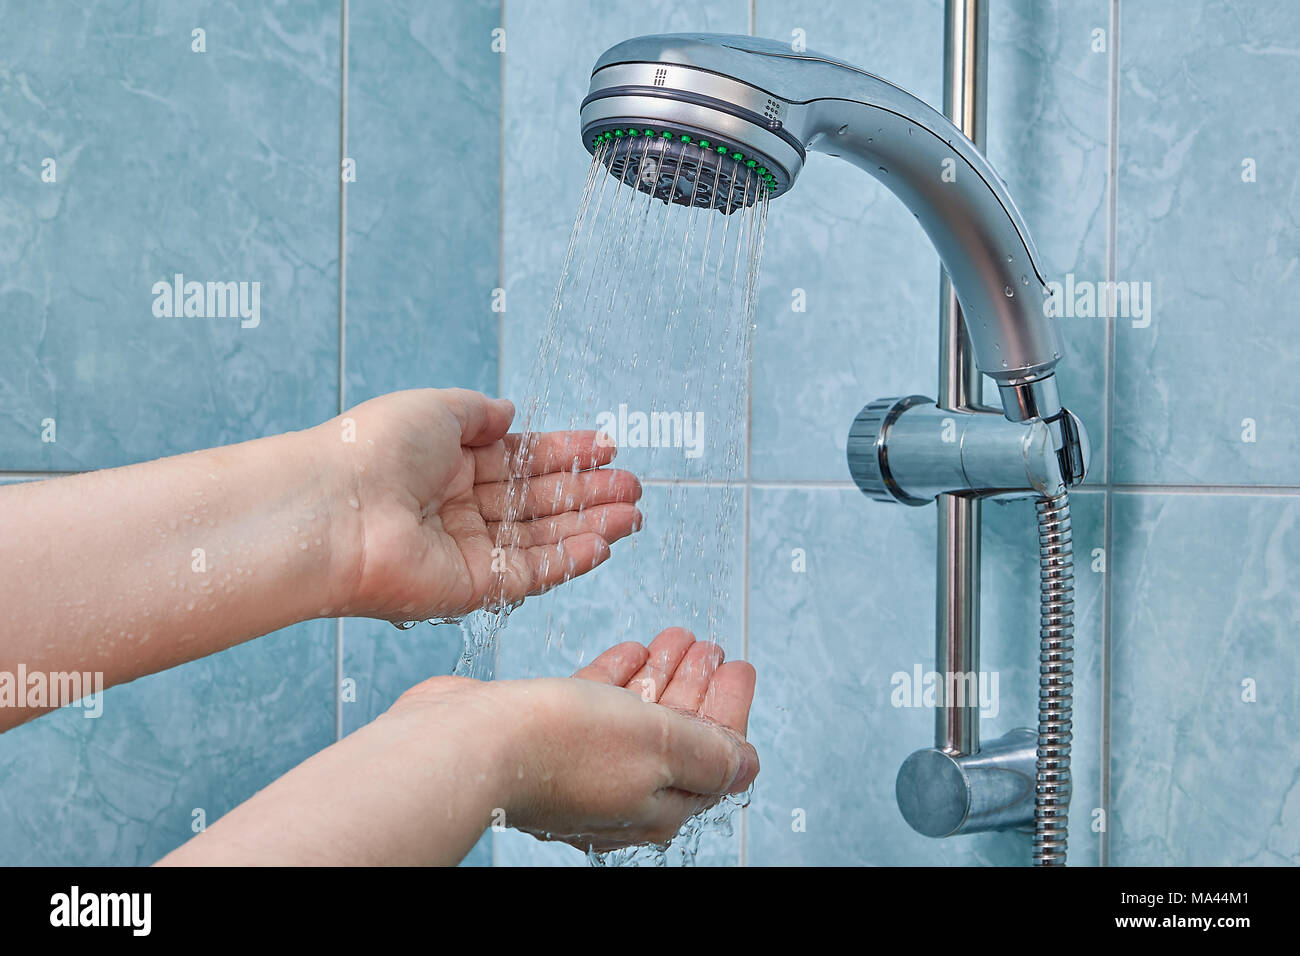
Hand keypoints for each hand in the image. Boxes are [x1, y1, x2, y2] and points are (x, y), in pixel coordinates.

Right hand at [159, 629, 757, 865]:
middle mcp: (619, 790)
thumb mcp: (661, 743)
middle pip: (675, 733)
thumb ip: (710, 752)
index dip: (731, 706)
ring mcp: (579, 765)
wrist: (466, 745)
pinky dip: (616, 674)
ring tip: (676, 636)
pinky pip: (592, 703)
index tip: (742, 665)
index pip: (714, 754)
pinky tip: (630, 649)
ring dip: (659, 674)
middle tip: (710, 646)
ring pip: (634, 714)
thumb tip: (748, 764)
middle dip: (695, 686)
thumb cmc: (563, 746)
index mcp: (658, 804)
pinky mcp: (541, 736)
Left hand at [314, 388, 642, 621]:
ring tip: (633, 515)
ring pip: (541, 541)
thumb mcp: (434, 408)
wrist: (333, 510)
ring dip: (589, 527)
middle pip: (537, 502)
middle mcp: (456, 509)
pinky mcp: (467, 590)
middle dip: (588, 493)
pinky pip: (528, 576)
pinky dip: (567, 562)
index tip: (606, 445)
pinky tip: (601, 545)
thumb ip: (478, 412)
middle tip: (632, 486)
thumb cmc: (370, 451)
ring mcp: (464, 552)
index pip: (519, 459)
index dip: (564, 453)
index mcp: (445, 464)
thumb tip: (509, 414)